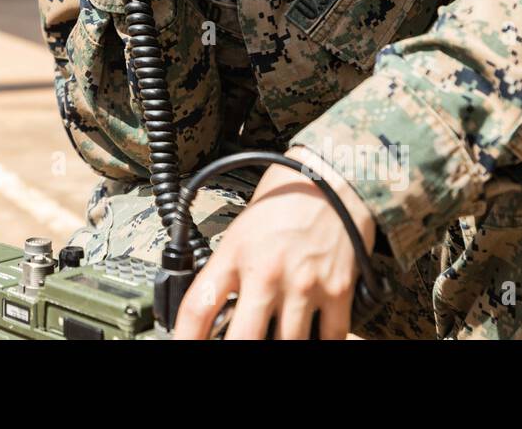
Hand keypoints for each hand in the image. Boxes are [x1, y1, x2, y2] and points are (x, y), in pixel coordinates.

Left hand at [171, 147, 377, 339]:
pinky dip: (320, 340)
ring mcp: (303, 284)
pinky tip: (311, 333)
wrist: (332, 174)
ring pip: (288, 344)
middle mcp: (266, 272)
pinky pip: (330, 337)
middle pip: (243, 339)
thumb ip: (231, 268)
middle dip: (237, 347)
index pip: (199, 307)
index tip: (183, 345)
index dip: (185, 337)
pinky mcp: (338, 290)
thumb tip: (221, 309)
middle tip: (239, 340)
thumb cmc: (284, 196)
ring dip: (281, 342)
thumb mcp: (242, 228)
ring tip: (274, 331)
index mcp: (235, 253)